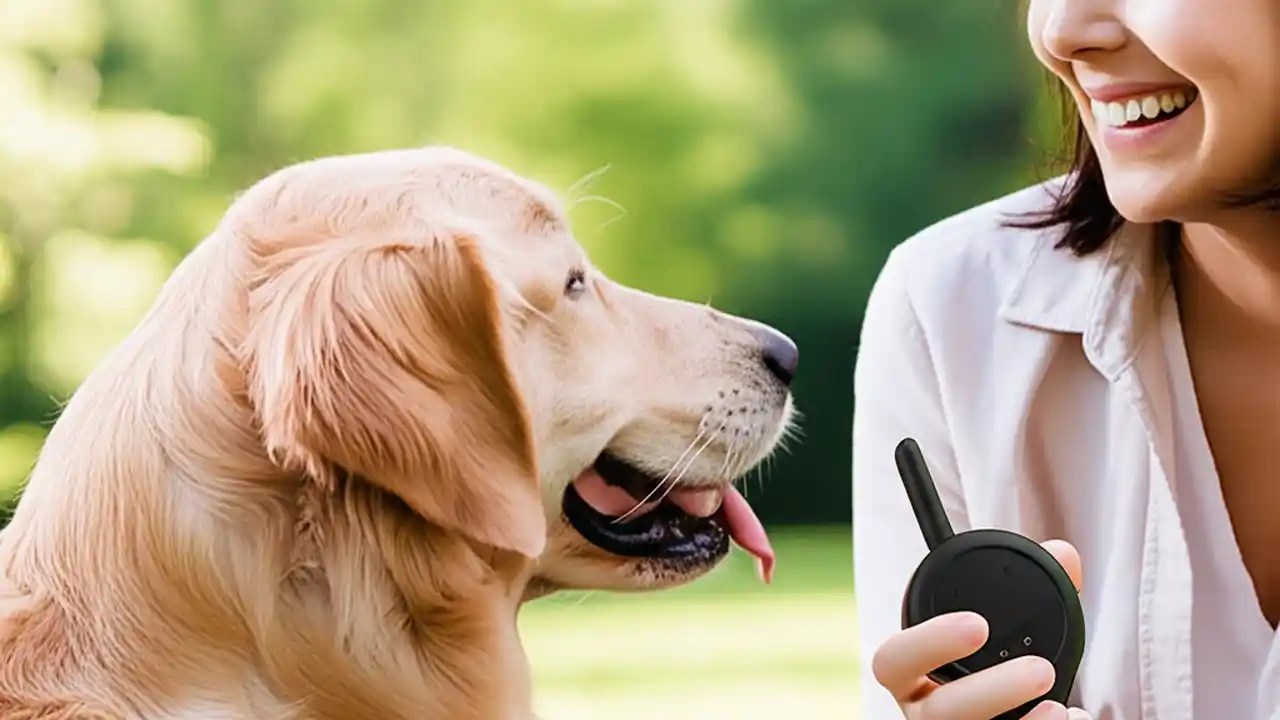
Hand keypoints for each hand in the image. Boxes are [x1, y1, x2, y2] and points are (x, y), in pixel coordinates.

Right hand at [870, 540, 1091, 719]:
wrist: (1002, 710)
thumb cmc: (991, 665)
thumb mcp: (1001, 629)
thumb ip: (1029, 589)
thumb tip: (1064, 554)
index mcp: (911, 675)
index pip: (891, 661)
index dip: (928, 642)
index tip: (977, 624)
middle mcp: (922, 714)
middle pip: (936, 713)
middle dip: (989, 692)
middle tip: (1040, 670)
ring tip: (1060, 706)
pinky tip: (1070, 719)